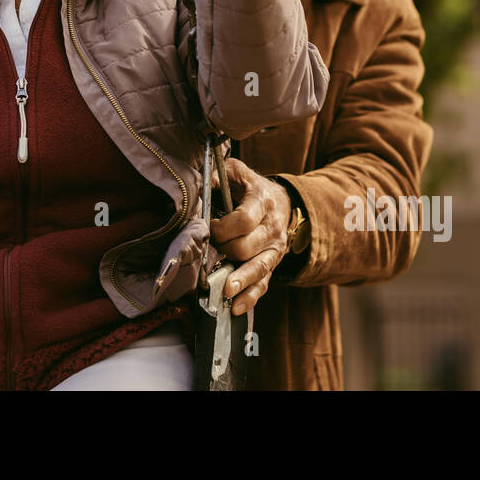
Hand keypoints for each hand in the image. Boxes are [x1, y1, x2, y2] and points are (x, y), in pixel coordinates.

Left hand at [208, 156, 291, 314]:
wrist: (282, 201)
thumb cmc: (250, 187)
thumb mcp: (236, 172)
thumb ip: (217, 176)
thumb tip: (197, 187)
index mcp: (262, 202)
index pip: (244, 220)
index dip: (223, 228)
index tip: (208, 227)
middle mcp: (272, 228)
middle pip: (247, 247)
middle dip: (224, 250)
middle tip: (211, 248)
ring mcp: (274, 249)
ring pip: (258, 268)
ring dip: (240, 281)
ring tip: (225, 292)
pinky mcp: (272, 264)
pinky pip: (264, 284)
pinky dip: (250, 297)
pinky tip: (236, 307)